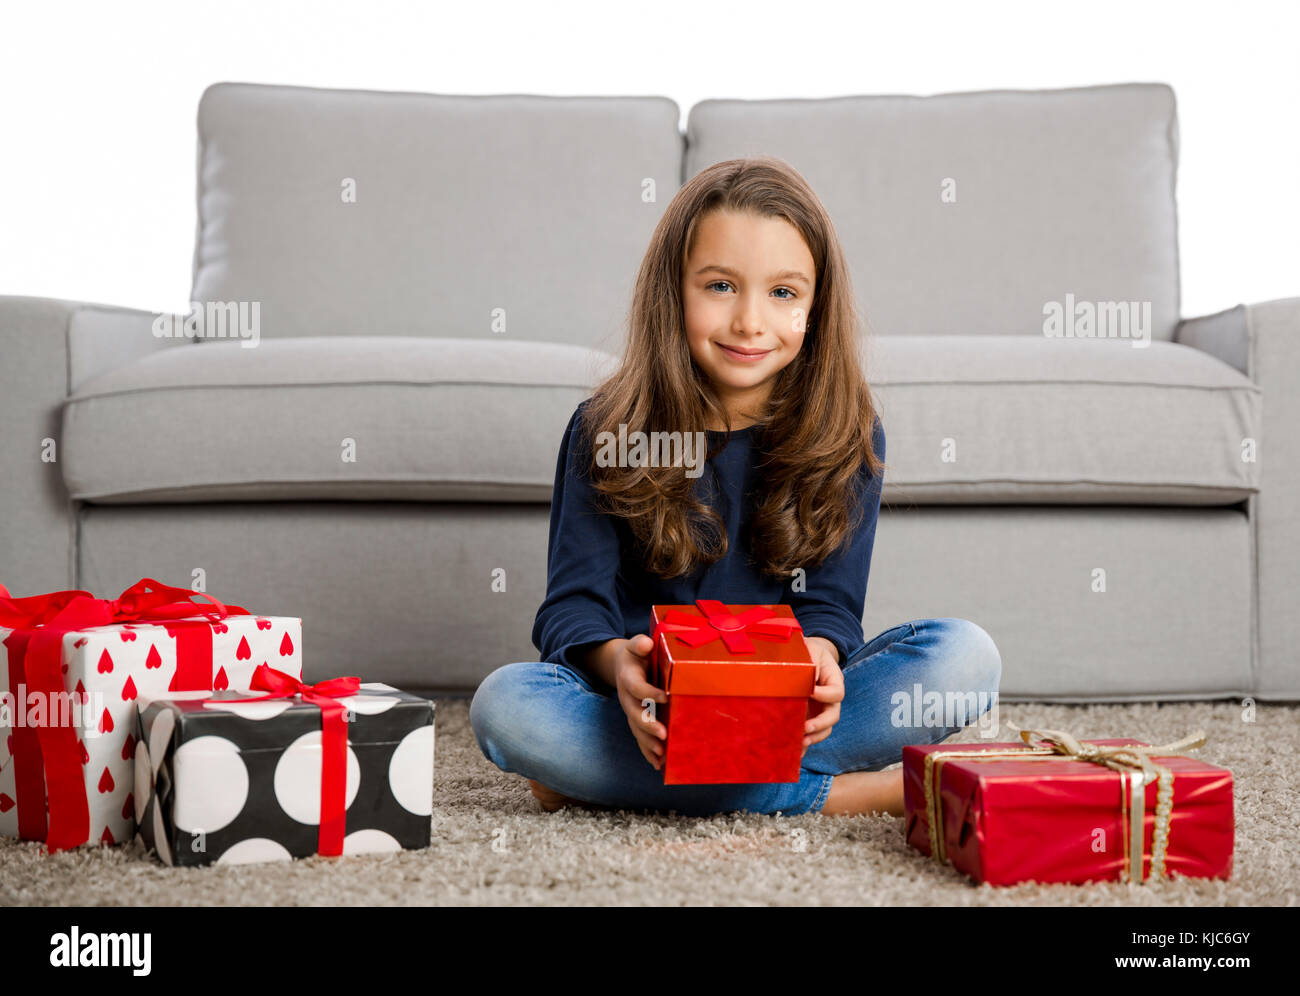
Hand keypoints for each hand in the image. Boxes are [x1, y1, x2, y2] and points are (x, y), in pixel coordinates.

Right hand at [611, 634, 668, 769]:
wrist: (622, 664)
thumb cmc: (637, 653)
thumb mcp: (636, 645)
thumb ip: (640, 644)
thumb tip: (646, 644)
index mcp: (628, 677)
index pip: (637, 687)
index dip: (650, 693)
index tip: (666, 697)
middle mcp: (626, 697)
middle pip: (635, 714)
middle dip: (648, 725)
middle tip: (663, 735)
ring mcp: (630, 710)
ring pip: (637, 729)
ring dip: (647, 743)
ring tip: (660, 756)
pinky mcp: (635, 720)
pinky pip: (639, 737)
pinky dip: (647, 751)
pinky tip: (658, 764)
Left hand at [802, 636, 844, 752]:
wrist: (807, 656)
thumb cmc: (809, 652)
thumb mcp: (810, 651)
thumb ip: (809, 663)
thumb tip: (801, 677)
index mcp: (834, 681)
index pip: (836, 692)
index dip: (825, 694)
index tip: (810, 691)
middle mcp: (830, 699)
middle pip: (833, 715)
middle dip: (820, 724)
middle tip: (805, 727)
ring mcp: (821, 710)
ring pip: (824, 729)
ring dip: (814, 737)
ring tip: (801, 743)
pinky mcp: (810, 717)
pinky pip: (811, 734)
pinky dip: (804, 745)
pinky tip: (795, 754)